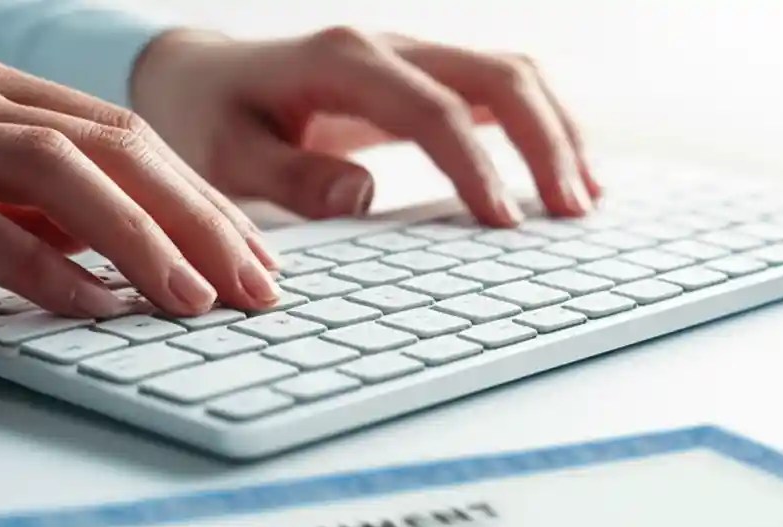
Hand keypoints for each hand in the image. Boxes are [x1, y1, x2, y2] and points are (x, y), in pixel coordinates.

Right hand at [0, 56, 280, 315]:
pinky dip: (33, 263)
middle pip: (114, 147)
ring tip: (192, 299)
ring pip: (54, 171)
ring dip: (136, 238)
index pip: (130, 139)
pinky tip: (87, 305)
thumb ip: (30, 209)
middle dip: (198, 219)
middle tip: (256, 286)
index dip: (203, 199)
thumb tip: (116, 252)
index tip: (257, 257)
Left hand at [131, 27, 601, 225]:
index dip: (477, 165)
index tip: (505, 223)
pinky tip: (562, 173)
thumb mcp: (228, 155)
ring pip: (508, 75)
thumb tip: (363, 194)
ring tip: (585, 198)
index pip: (433, 110)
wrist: (197, 78)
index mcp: (342, 61)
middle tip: (570, 212)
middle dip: (542, 142)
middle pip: (494, 76)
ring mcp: (409, 57)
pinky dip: (536, 128)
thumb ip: (289, 175)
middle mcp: (387, 48)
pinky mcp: (419, 78)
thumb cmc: (208, 121)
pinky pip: (495, 91)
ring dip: (554, 131)